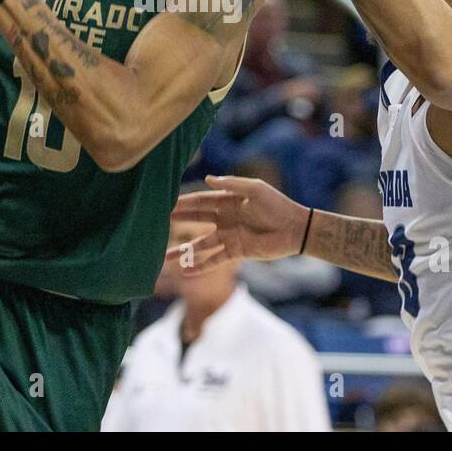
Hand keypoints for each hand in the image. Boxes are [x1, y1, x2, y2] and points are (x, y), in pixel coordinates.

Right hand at [167, 174, 308, 275]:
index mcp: (228, 201)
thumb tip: (207, 178)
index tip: (165, 203)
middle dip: (178, 222)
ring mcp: (229, 237)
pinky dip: (201, 266)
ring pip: (200, 245)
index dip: (183, 202)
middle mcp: (225, 219)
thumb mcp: (255, 189)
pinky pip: (215, 260)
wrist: (296, 229)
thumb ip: (232, 184)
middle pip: (196, 221)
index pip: (200, 201)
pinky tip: (186, 272)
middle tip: (155, 223)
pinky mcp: (237, 252)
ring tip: (164, 258)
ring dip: (183, 251)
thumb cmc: (277, 205)